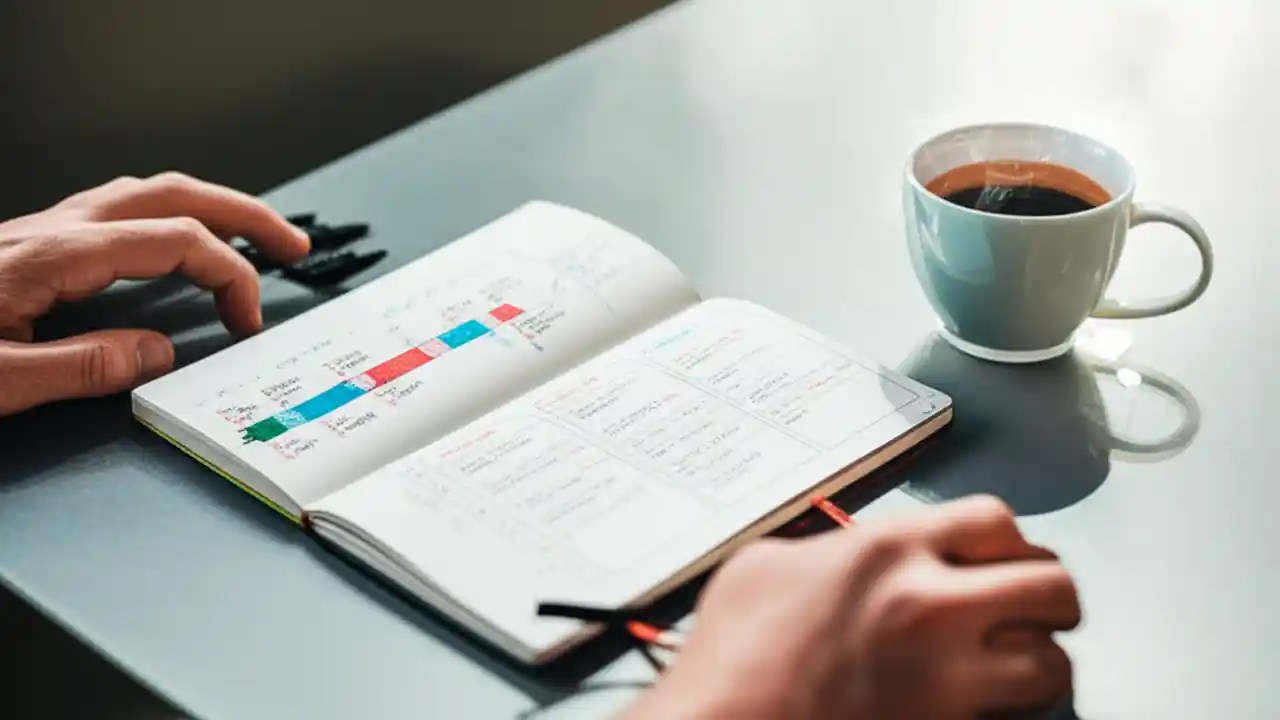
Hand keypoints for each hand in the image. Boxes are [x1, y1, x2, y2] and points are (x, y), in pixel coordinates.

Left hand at [0, 173, 308, 414]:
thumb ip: (82, 367)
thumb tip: (158, 354)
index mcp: (53, 254)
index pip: (174, 239)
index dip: (229, 273)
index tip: (246, 319)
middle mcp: (53, 229)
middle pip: (172, 195)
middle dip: (244, 215)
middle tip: (291, 243)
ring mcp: (41, 230)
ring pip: (146, 195)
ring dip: (209, 210)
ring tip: (249, 235)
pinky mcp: (31, 244)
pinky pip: (120, 212)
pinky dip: (170, 219)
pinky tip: (175, 243)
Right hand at [622, 496, 1080, 719]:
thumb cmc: (730, 661)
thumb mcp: (765, 567)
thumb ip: (829, 549)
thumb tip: (852, 555)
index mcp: (885, 552)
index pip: (994, 521)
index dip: (1007, 541)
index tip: (1000, 559)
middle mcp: (928, 606)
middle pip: (1052, 586)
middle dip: (1050, 600)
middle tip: (1031, 612)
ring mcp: (944, 678)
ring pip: (1052, 663)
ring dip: (1040, 664)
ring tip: (1014, 668)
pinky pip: (1016, 718)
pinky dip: (1012, 712)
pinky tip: (983, 706)